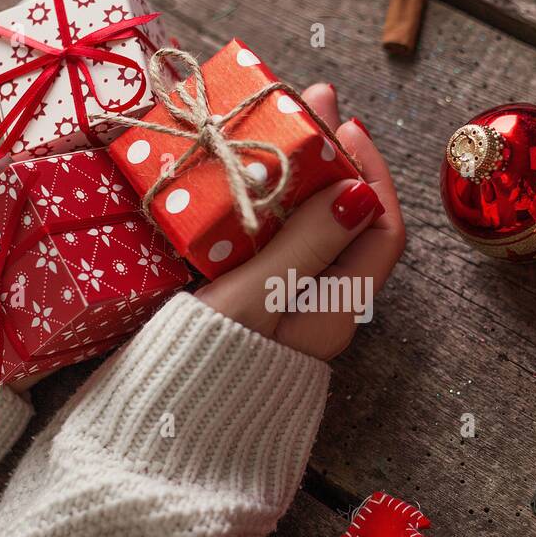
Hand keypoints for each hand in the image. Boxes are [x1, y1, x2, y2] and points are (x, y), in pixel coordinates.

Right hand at [196, 83, 404, 360]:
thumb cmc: (205, 368)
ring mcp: (283, 309)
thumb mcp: (256, 298)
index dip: (371, 172)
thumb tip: (360, 192)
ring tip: (269, 126)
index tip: (343, 126)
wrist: (153, 432)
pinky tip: (234, 180)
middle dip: (330, 160)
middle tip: (302, 104)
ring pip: (305, 228)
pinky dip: (261, 205)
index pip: (382, 230)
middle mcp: (319, 309)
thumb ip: (307, 245)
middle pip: (345, 222)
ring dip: (293, 177)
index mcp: (336, 311)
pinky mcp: (248, 308)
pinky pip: (270, 244)